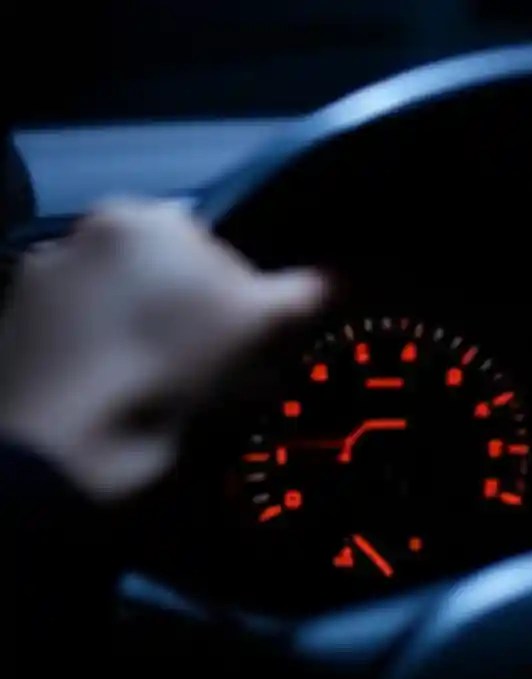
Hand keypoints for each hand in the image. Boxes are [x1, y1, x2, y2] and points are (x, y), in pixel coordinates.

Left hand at [0, 199, 325, 503]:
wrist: (69, 445)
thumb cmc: (172, 369)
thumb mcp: (260, 328)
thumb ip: (303, 293)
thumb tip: (335, 278)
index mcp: (145, 216)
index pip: (213, 247)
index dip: (237, 296)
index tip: (241, 340)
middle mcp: (82, 233)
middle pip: (160, 273)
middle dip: (183, 311)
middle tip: (206, 366)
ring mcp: (40, 282)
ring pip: (116, 306)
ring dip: (139, 334)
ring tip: (160, 388)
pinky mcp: (13, 329)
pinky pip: (77, 338)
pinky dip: (98, 358)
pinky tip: (120, 395)